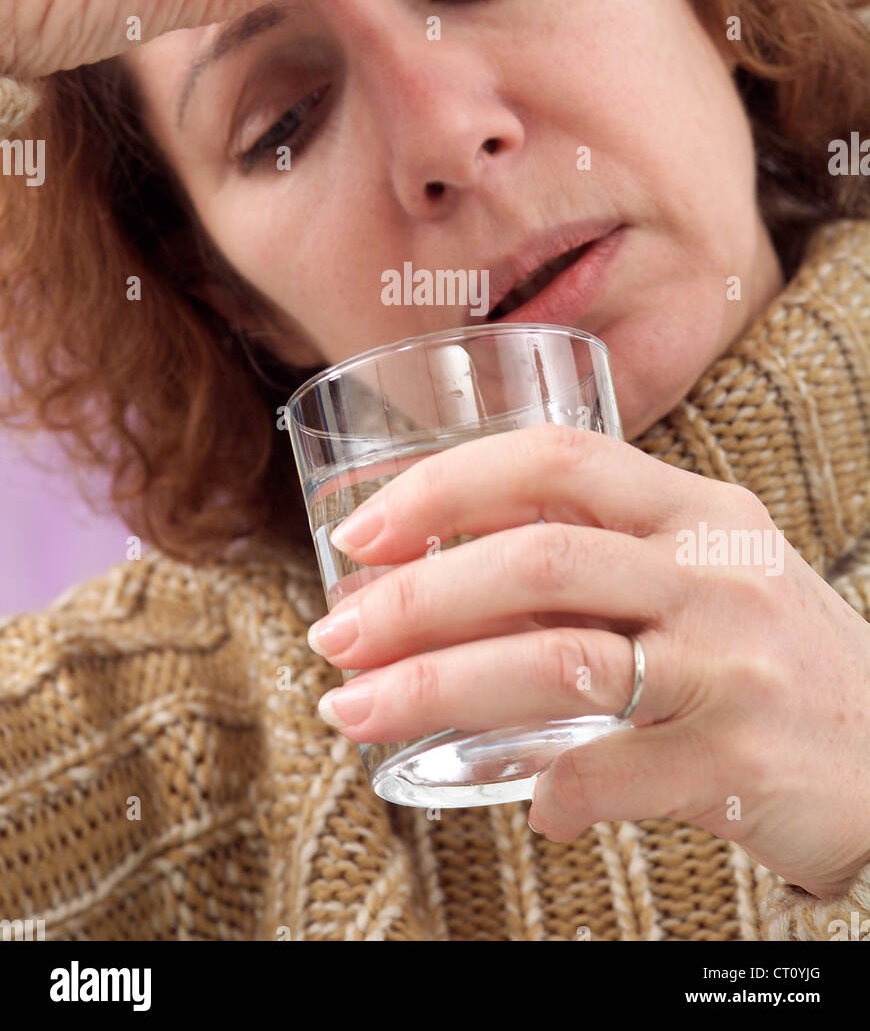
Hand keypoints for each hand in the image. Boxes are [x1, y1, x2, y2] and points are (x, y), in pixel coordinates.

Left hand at [308, 423, 869, 900]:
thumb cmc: (766, 653)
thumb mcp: (701, 575)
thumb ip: (591, 565)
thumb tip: (434, 583)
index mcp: (696, 510)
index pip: (555, 459)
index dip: (444, 486)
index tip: (362, 534)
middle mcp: (714, 573)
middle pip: (539, 559)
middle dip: (416, 597)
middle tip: (335, 637)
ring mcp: (730, 665)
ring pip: (558, 663)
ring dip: (437, 688)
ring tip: (356, 711)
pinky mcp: (738, 761)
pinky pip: (608, 775)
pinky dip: (548, 791)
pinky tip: (525, 802)